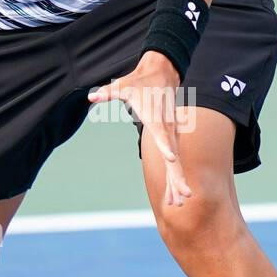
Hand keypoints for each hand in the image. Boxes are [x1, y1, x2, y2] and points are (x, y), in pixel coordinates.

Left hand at [88, 51, 192, 205]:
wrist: (162, 74)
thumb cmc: (139, 82)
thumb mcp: (122, 86)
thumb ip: (107, 93)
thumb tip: (91, 96)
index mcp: (156, 117)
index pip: (161, 133)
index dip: (165, 145)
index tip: (171, 158)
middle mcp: (167, 128)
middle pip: (174, 155)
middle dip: (178, 175)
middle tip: (185, 194)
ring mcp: (171, 134)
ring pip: (176, 162)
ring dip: (178, 181)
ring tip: (180, 202)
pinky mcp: (172, 137)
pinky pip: (174, 160)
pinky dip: (175, 176)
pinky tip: (175, 195)